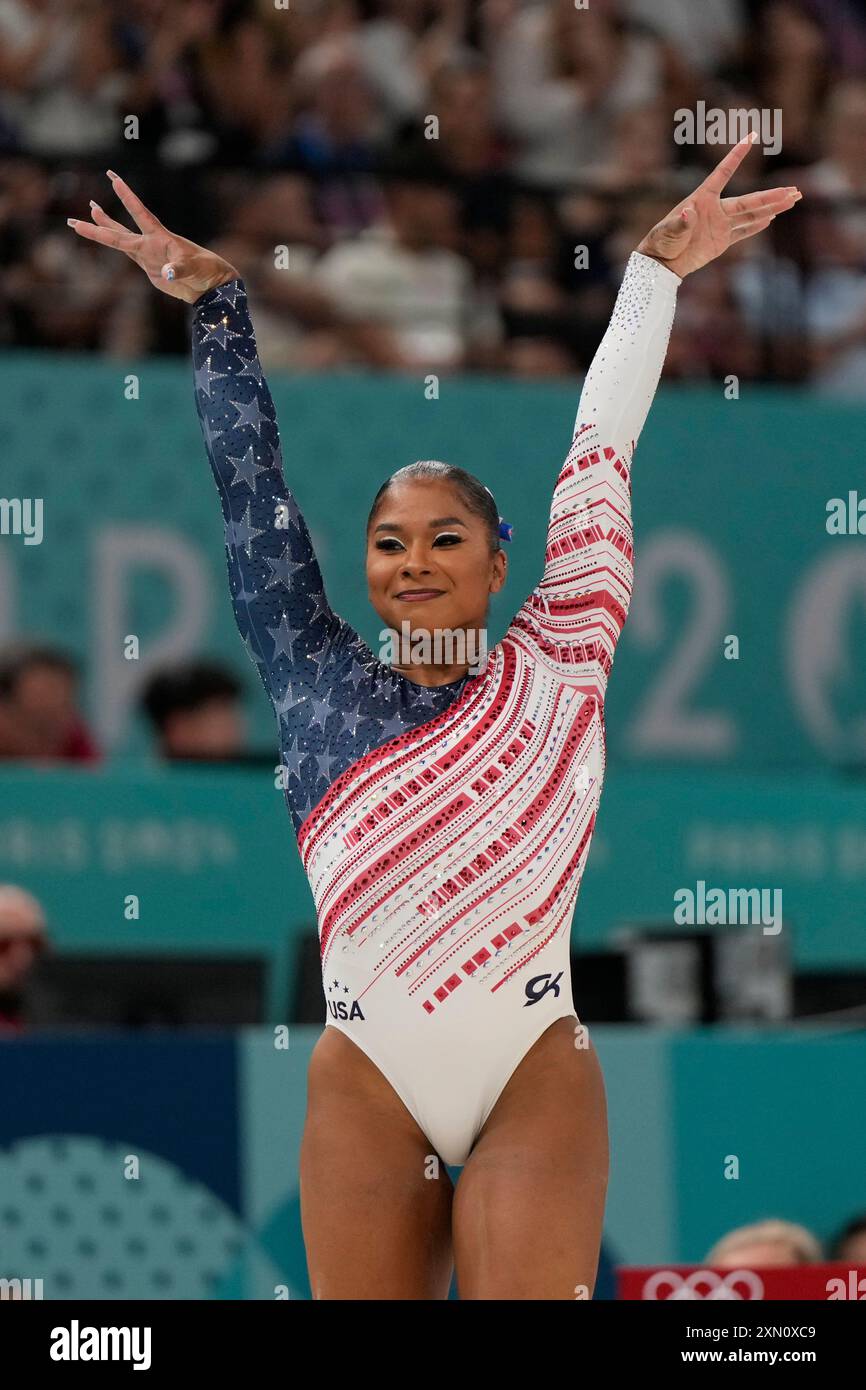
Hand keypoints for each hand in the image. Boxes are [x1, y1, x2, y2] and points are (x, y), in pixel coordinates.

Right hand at [67, 171, 237, 304]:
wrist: (207, 285)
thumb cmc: (204, 270)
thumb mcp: (193, 269)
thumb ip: (178, 269)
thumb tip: (167, 273)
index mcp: (161, 237)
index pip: (141, 213)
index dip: (128, 197)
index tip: (114, 179)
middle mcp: (150, 242)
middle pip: (120, 231)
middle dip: (101, 222)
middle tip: (84, 208)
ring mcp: (148, 253)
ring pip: (119, 239)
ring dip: (101, 229)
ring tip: (81, 219)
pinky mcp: (148, 266)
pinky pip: (126, 252)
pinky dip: (113, 244)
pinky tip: (101, 235)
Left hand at [637, 134, 802, 278]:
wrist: (661, 264)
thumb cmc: (661, 242)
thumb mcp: (668, 231)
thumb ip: (680, 223)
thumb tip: (688, 214)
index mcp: (703, 198)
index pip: (724, 172)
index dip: (737, 155)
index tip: (751, 136)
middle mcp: (715, 208)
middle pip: (749, 200)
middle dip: (772, 196)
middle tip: (794, 191)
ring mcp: (720, 224)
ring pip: (751, 214)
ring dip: (772, 208)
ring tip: (792, 200)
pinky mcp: (721, 241)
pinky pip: (742, 232)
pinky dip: (757, 225)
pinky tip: (772, 217)